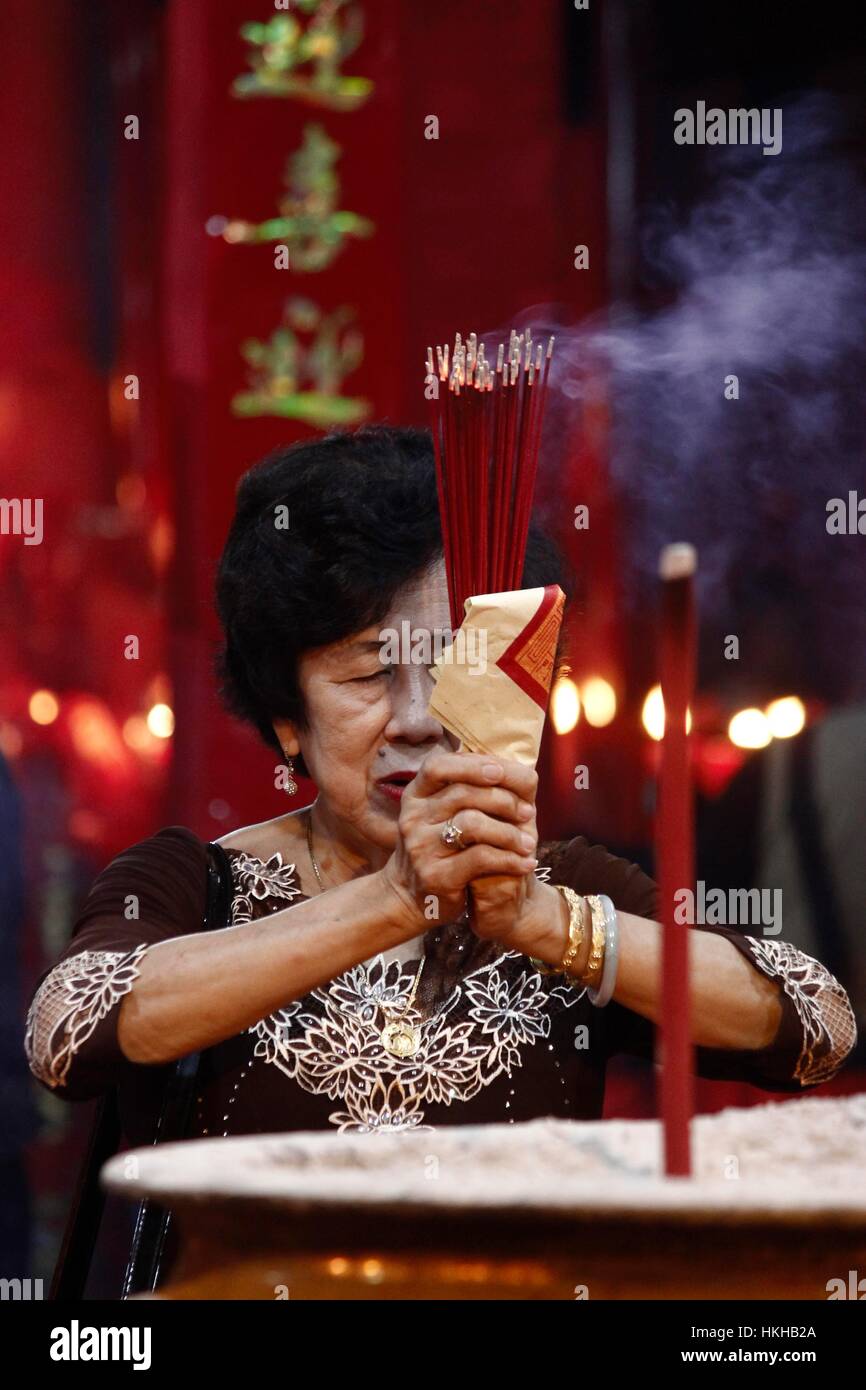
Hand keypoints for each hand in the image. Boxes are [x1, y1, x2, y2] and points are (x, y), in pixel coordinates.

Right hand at [378, 749, 537, 933]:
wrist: (412, 898)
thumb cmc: (442, 848)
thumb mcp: (445, 814)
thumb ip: (469, 789)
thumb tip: (516, 770)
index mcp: (416, 796)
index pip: (437, 767)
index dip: (471, 765)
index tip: (500, 772)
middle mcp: (413, 818)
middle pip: (462, 793)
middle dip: (503, 800)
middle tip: (528, 813)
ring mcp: (421, 847)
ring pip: (472, 824)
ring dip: (510, 833)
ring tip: (529, 843)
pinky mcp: (436, 876)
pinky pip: (480, 858)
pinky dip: (510, 859)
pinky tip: (525, 863)